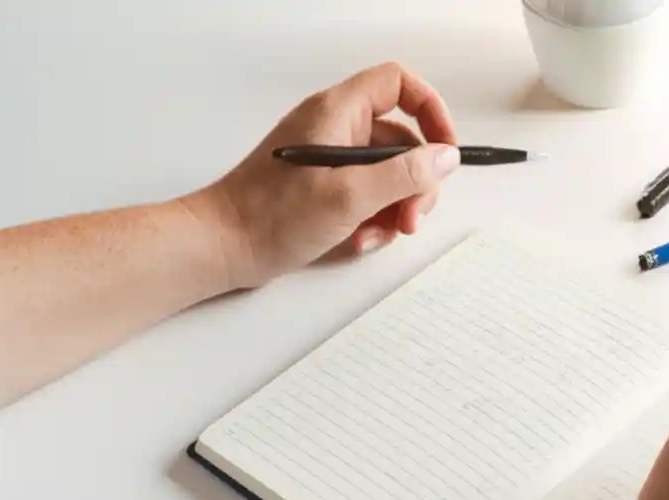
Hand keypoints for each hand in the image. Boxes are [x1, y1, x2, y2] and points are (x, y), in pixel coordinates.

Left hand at [186, 62, 459, 290]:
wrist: (222, 246)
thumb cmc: (270, 216)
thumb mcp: (350, 195)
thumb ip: (404, 174)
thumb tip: (445, 158)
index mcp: (338, 113)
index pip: (398, 85)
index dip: (430, 110)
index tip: (443, 150)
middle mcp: (336, 129)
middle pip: (401, 140)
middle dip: (415, 182)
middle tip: (410, 217)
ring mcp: (330, 160)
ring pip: (388, 175)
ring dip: (394, 208)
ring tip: (379, 235)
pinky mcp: (324, 188)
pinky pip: (367, 196)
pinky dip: (372, 220)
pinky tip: (358, 241)